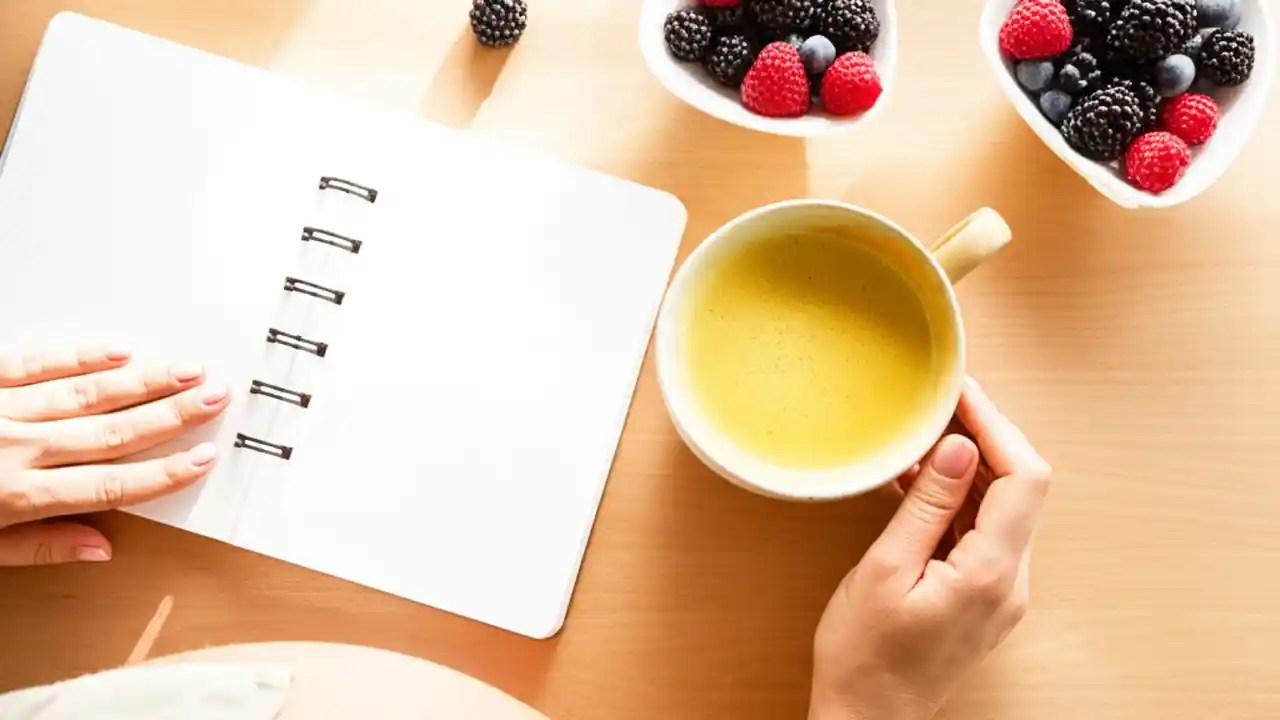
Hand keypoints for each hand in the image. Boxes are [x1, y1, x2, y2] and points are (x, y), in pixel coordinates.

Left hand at [0, 346, 229, 565]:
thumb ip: (36, 549)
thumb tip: (98, 550)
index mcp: (16, 496)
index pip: (109, 485)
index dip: (164, 473)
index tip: (204, 458)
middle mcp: (14, 448)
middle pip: (111, 432)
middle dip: (172, 415)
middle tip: (215, 398)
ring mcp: (0, 408)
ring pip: (86, 394)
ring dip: (143, 382)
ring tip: (187, 371)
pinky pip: (35, 363)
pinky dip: (79, 356)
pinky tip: (121, 351)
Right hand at [809, 379, 1051, 719]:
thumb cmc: (864, 656)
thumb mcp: (884, 570)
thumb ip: (927, 505)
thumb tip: (959, 446)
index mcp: (990, 574)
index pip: (1025, 478)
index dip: (997, 426)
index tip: (960, 394)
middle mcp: (1011, 583)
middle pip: (1021, 487)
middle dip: (984, 437)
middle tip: (937, 406)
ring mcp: (1001, 592)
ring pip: (1003, 508)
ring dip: (969, 467)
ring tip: (919, 438)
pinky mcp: (984, 597)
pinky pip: (984, 533)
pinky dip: (959, 500)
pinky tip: (919, 482)